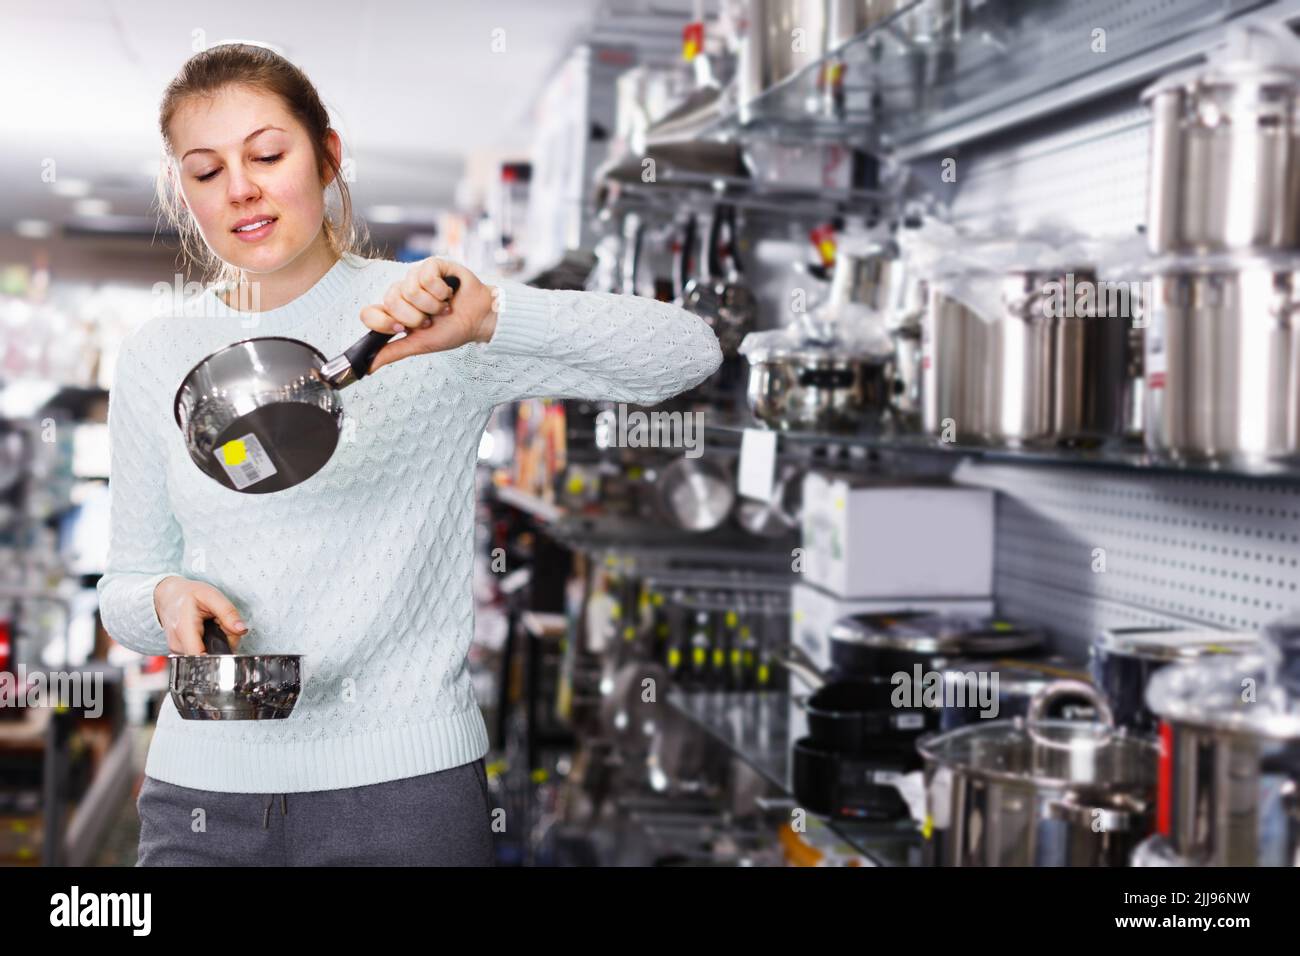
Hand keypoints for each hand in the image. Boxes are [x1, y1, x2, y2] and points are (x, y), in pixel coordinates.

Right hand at [153, 576, 247, 654]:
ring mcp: (176, 649)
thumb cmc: (187, 594)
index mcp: (183, 628)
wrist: (168, 595)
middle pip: (208, 656)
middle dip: (222, 646)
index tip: (228, 643)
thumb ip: (228, 613)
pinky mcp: (178, 651)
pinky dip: (207, 645)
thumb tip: (242, 629)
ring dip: (216, 645)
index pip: (201, 656)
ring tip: (213, 627)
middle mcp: (177, 643)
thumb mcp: (211, 596)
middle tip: (223, 627)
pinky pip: (199, 654)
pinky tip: (206, 633)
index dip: (219, 654)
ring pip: (205, 656)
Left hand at [360, 258, 498, 373]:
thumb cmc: (452, 329)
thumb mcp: (419, 345)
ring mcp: (415, 276)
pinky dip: (441, 291)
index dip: (385, 323)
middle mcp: (401, 292)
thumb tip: (367, 368)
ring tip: (444, 308)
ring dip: (432, 306)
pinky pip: (425, 277)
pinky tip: (449, 293)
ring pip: (409, 290)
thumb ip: (392, 352)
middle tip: (431, 319)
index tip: (404, 329)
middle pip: (390, 301)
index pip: (369, 313)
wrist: (479, 320)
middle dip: (416, 317)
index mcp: (394, 311)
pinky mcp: (431, 265)